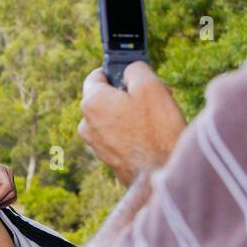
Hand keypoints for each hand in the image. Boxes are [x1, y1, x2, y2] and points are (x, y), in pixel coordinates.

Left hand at [0, 146, 16, 207]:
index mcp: (1, 169)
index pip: (7, 186)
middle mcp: (8, 173)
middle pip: (12, 193)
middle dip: (0, 201)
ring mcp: (9, 178)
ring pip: (13, 196)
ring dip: (2, 203)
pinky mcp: (8, 183)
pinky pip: (11, 197)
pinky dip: (3, 202)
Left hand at [78, 62, 186, 185]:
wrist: (159, 177)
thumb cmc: (156, 131)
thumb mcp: (151, 86)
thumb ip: (135, 69)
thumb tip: (130, 70)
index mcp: (92, 103)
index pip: (96, 76)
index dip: (116, 71)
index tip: (133, 75)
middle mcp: (87, 124)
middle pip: (107, 97)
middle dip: (129, 94)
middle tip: (155, 97)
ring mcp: (95, 144)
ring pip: (114, 117)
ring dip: (133, 113)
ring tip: (158, 118)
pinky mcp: (108, 159)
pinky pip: (118, 135)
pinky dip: (132, 131)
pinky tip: (153, 135)